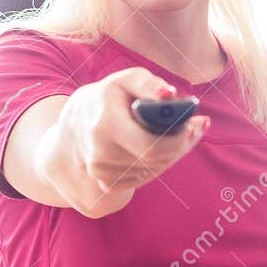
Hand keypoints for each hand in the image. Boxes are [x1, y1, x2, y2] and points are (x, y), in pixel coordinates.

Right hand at [50, 66, 209, 215]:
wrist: (73, 127)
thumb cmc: (107, 99)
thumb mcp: (124, 81)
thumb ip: (147, 83)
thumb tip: (170, 95)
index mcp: (105, 125)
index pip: (152, 145)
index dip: (179, 139)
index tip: (193, 124)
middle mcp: (100, 154)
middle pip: (158, 160)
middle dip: (180, 145)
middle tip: (193, 128)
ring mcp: (102, 173)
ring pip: (155, 170)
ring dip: (170, 154)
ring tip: (173, 134)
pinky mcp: (106, 185)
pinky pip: (145, 179)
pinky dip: (156, 165)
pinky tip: (156, 149)